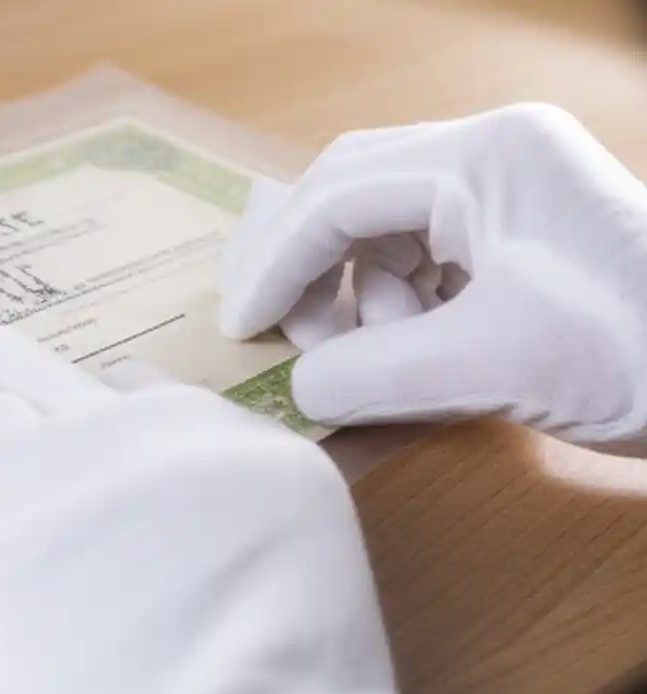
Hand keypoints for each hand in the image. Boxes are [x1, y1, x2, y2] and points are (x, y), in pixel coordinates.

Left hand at [0, 326, 395, 693]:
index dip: (84, 400)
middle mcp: (121, 427)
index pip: (133, 392)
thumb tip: (155, 521)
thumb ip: (218, 518)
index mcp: (214, 436)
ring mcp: (34, 460)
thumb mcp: (295, 565)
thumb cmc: (281, 686)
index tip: (52, 401)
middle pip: (36, 371)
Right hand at [219, 104, 646, 446]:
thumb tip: (299, 387)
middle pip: (351, 195)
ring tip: (389, 361)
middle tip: (278, 334)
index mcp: (485, 157)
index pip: (339, 195)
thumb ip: (371, 375)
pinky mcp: (517, 232)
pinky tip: (421, 356)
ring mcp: (507, 188)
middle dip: (308, 269)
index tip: (240, 326)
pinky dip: (400, 311)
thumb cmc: (638, 356)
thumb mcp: (489, 367)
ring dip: (362, 302)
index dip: (277, 264)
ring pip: (382, 232)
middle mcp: (491, 154)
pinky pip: (422, 259)